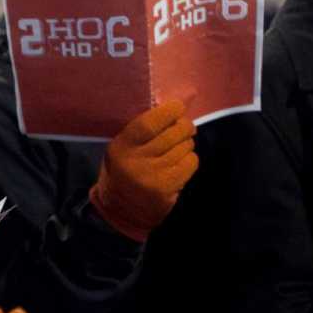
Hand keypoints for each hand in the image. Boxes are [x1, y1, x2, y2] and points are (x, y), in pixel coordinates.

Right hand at [91, 100, 198, 241]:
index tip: (178, 107)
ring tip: (178, 149)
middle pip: (173, 133)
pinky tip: (180, 163)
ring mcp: (152, 176)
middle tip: (185, 128)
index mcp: (122, 145)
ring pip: (185, 147)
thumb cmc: (126, 168)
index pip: (150, 123)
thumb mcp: (125, 146)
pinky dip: (190, 159)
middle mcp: (136, 161)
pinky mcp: (166, 189)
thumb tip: (179, 104)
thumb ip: (146, 127)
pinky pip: (190, 163)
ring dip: (186, 144)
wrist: (122, 209)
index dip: (169, 111)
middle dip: (185, 126)